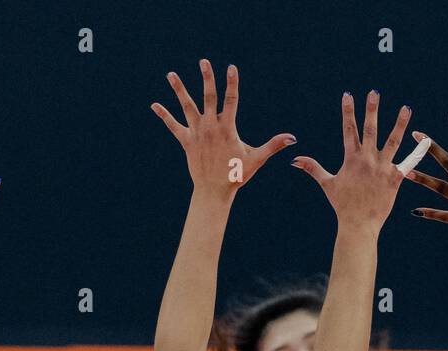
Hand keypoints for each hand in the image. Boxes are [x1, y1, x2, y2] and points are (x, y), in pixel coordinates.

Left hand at [152, 61, 296, 199]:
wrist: (214, 191)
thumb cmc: (237, 175)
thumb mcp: (256, 158)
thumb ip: (273, 145)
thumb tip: (292, 138)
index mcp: (227, 128)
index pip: (231, 100)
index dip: (232, 83)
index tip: (232, 68)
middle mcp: (210, 127)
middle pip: (208, 97)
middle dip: (207, 78)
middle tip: (203, 61)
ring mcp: (197, 133)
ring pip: (187, 107)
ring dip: (179, 90)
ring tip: (171, 74)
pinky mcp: (186, 142)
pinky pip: (173, 126)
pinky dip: (164, 115)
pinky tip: (154, 105)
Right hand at [293, 91, 409, 231]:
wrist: (358, 224)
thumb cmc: (342, 205)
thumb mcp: (327, 184)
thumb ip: (313, 168)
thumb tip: (295, 159)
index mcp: (351, 159)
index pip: (349, 130)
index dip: (348, 111)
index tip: (348, 95)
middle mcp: (367, 160)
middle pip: (370, 130)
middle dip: (371, 110)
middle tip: (374, 92)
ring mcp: (382, 168)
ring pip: (393, 141)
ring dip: (399, 124)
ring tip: (405, 108)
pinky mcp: (395, 178)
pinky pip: (408, 162)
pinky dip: (417, 152)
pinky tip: (425, 140)